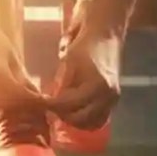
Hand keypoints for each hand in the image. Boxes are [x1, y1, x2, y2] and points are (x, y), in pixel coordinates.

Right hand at [0, 19, 44, 112]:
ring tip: (21, 102)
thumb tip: (35, 95)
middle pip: (5, 103)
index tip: (42, 101)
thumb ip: (22, 78)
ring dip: (8, 106)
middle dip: (21, 105)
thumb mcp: (12, 55)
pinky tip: (4, 98)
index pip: (16, 94)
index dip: (30, 99)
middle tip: (33, 103)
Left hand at [45, 0, 122, 129]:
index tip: (42, 103)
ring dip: (76, 120)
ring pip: (92, 122)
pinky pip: (100, 117)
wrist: (106, 33)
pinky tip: (77, 110)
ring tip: (64, 110)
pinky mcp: (114, 98)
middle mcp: (107, 96)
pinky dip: (88, 118)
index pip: (69, 105)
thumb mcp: (69, 61)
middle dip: (64, 115)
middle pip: (81, 119)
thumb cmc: (85, 44)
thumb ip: (62, 83)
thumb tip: (51, 100)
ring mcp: (113, 99)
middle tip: (52, 108)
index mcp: (96, 86)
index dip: (53, 105)